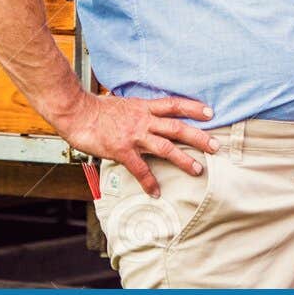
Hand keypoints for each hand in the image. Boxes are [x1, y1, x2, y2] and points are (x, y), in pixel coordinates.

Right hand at [55, 91, 216, 197]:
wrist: (77, 113)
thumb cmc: (97, 108)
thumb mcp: (123, 102)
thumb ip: (138, 109)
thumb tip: (146, 111)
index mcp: (144, 107)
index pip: (174, 104)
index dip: (193, 108)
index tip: (210, 113)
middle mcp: (144, 120)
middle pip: (178, 128)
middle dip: (199, 137)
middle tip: (216, 146)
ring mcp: (134, 136)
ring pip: (166, 148)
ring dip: (183, 160)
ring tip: (198, 170)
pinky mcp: (122, 150)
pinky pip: (140, 168)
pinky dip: (149, 181)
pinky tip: (156, 191)